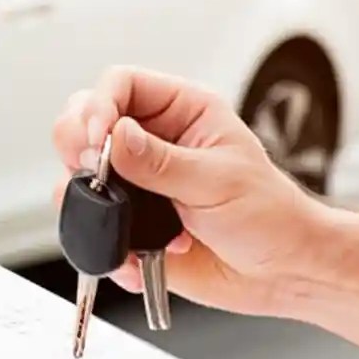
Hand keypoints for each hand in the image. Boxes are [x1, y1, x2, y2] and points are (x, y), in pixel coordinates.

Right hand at [52, 66, 324, 316]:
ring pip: (78, 173)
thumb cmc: (270, 216)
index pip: (121, 84)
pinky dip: (102, 241)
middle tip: (93, 171)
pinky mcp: (128, 220)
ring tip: (119, 217)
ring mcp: (136, 182)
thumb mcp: (219, 181)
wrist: (280, 274)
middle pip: (84, 120)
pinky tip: (134, 254)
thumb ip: (162, 161)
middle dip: (78, 145)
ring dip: (89, 198)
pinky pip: (92, 223)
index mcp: (182, 111)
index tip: (98, 138)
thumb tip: (115, 137)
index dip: (100, 105)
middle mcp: (151, 141)